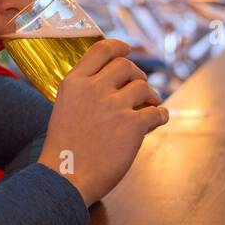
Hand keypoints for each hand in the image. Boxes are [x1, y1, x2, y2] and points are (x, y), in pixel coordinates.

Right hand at [37, 38, 168, 206]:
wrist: (65, 178)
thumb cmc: (63, 149)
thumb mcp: (64, 109)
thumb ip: (83, 93)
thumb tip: (110, 85)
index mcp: (74, 83)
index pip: (101, 49)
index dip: (119, 47)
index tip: (127, 49)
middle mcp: (94, 89)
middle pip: (126, 66)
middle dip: (137, 74)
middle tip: (139, 86)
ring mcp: (114, 106)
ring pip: (143, 87)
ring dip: (151, 95)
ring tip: (151, 104)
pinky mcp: (132, 126)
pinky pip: (156, 112)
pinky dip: (161, 115)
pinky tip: (159, 119)